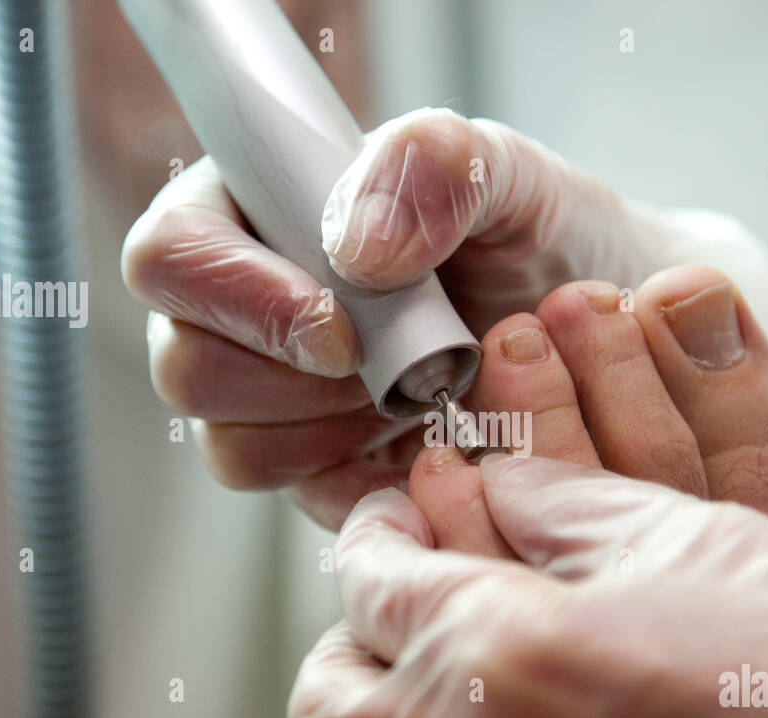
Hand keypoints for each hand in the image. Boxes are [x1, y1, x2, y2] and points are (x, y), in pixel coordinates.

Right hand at [121, 109, 681, 526]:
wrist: (596, 337)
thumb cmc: (539, 239)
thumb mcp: (506, 173)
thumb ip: (433, 166)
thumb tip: (353, 247)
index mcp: (260, 216)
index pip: (171, 253)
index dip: (236, 295)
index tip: (338, 324)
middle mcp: (249, 314)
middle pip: (186, 367)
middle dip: (291, 379)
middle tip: (397, 367)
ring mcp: (277, 403)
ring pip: (232, 447)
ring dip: (332, 432)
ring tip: (424, 396)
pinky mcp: (322, 473)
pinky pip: (304, 501)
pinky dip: (369, 484)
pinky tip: (433, 445)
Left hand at [289, 455, 767, 717]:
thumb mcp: (699, 542)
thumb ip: (566, 502)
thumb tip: (493, 484)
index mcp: (505, 648)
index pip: (370, 575)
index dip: (378, 534)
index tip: (398, 525)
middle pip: (330, 690)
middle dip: (360, 634)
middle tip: (411, 607)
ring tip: (429, 699)